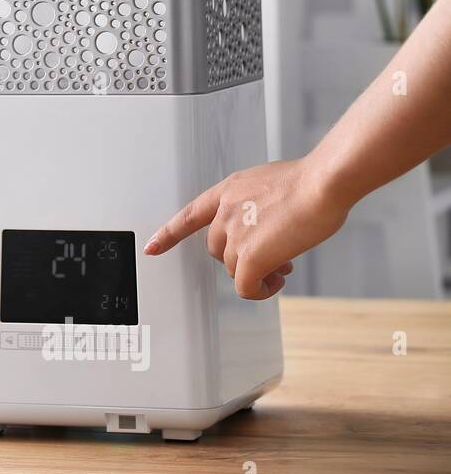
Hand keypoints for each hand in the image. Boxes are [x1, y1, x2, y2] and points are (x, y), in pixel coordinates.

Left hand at [143, 157, 350, 299]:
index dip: (169, 234)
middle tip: (273, 256)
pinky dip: (259, 290)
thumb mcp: (271, 185)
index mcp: (228, 191)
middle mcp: (225, 212)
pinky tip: (275, 282)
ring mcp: (235, 235)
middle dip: (241, 256)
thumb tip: (266, 229)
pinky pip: (245, 287)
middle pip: (217, 249)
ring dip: (257, 272)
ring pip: (234, 268)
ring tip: (284, 264)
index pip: (189, 215)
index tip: (151, 247)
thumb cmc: (310, 182)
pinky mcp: (250, 257)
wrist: (323, 184)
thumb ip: (256, 206)